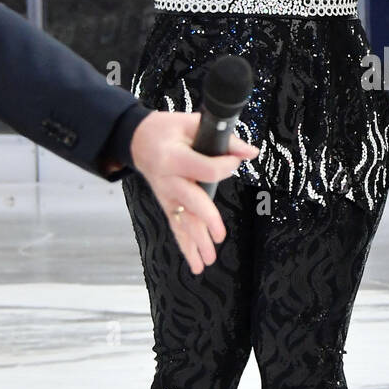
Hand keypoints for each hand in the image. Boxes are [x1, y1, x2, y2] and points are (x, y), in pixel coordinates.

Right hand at [128, 112, 259, 274]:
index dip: (222, 166)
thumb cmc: (167, 129)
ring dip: (196, 242)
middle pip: (190, 202)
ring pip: (182, 222)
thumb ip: (224, 138)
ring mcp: (166, 195)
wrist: (137, 139)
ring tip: (208, 261)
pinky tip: (196, 264)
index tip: (234, 162)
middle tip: (219, 236)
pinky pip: (177, 228)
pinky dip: (186, 247)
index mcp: (173, 157)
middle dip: (205, 220)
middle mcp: (168, 180)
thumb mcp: (192, 123)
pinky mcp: (167, 205)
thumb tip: (251, 152)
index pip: (202, 168)